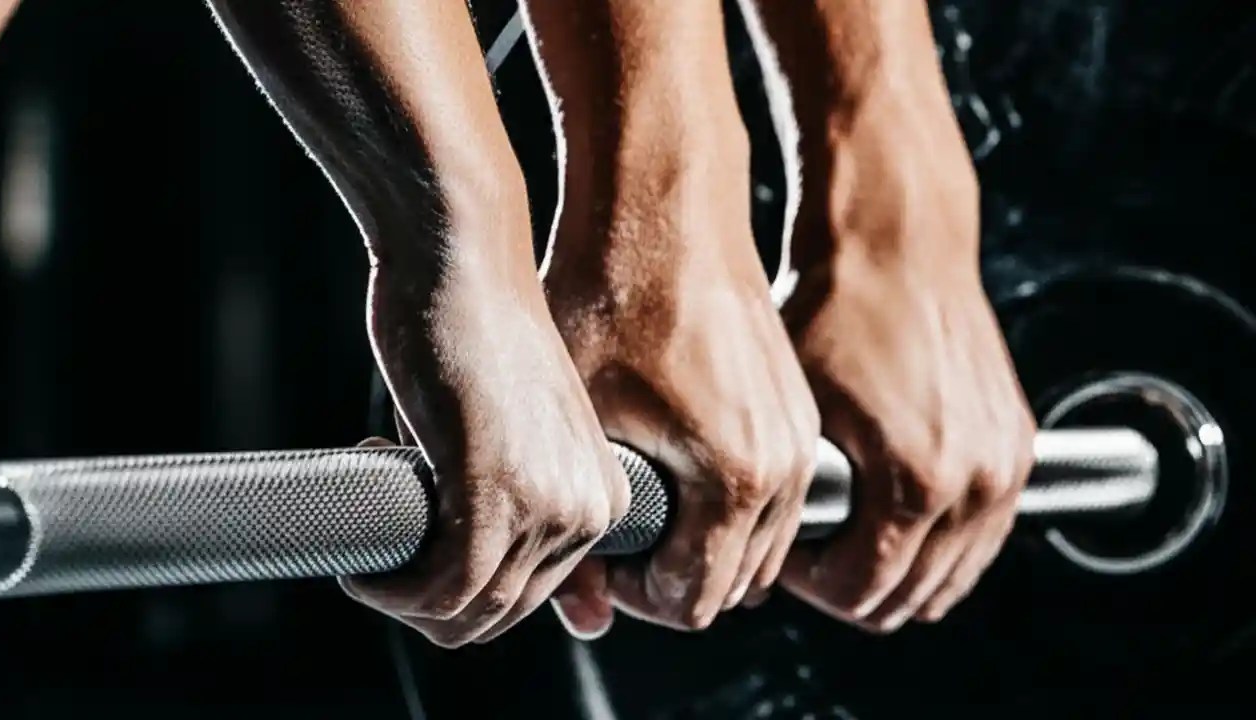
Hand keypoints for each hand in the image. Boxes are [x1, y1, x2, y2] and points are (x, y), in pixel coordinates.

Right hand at [340, 250, 630, 647]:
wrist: (463, 260)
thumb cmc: (471, 335)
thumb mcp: (511, 435)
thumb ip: (508, 508)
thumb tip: (466, 597)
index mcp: (605, 498)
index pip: (529, 597)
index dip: (457, 590)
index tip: (415, 544)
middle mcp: (591, 510)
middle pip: (499, 614)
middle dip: (425, 603)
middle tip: (384, 550)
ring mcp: (550, 505)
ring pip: (468, 611)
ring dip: (401, 598)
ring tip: (369, 549)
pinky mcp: (497, 493)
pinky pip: (445, 589)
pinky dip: (392, 591)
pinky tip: (362, 567)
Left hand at [543, 168, 819, 634]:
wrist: (663, 199)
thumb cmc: (611, 294)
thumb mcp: (583, 421)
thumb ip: (586, 533)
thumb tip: (583, 616)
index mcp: (738, 479)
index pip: (692, 601)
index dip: (632, 592)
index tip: (598, 552)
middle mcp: (790, 467)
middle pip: (735, 583)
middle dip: (673, 572)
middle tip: (620, 527)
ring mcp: (807, 434)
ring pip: (763, 543)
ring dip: (708, 542)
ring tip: (650, 497)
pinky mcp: (805, 406)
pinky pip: (780, 495)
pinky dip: (736, 504)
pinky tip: (685, 463)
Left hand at [776, 106, 1035, 632]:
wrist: (895, 238)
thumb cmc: (830, 310)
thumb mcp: (791, 412)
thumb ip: (784, 501)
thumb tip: (756, 560)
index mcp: (917, 481)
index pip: (856, 593)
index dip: (804, 581)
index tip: (777, 546)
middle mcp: (978, 482)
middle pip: (905, 598)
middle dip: (844, 583)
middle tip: (802, 543)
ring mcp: (1008, 466)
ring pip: (948, 579)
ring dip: (890, 572)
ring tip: (839, 530)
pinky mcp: (1020, 446)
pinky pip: (981, 538)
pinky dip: (935, 546)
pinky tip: (886, 521)